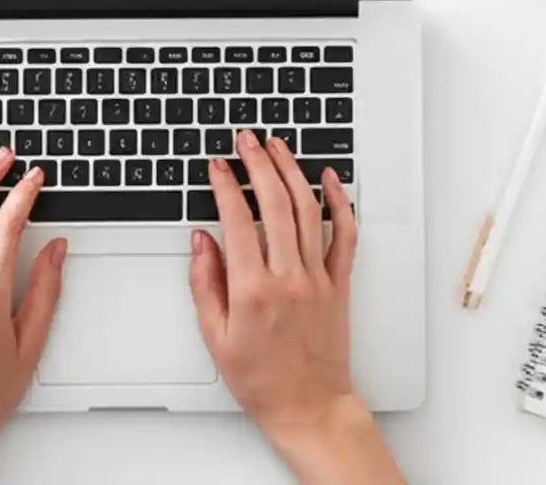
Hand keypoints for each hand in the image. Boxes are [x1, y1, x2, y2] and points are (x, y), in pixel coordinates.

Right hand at [188, 130, 401, 483]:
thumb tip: (201, 240)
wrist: (309, 406)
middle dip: (258, 163)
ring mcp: (319, 278)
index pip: (238, 220)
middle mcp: (289, 278)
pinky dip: (339, 201)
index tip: (216, 165)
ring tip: (277, 146)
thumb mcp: (215, 337)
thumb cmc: (261, 380)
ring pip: (309, 210)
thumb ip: (204, 283)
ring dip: (292, 171)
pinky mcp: (340, 283)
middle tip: (245, 139)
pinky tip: (329, 179)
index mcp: (253, 291)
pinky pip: (345, 233)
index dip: (225, 185)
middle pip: (276, 204)